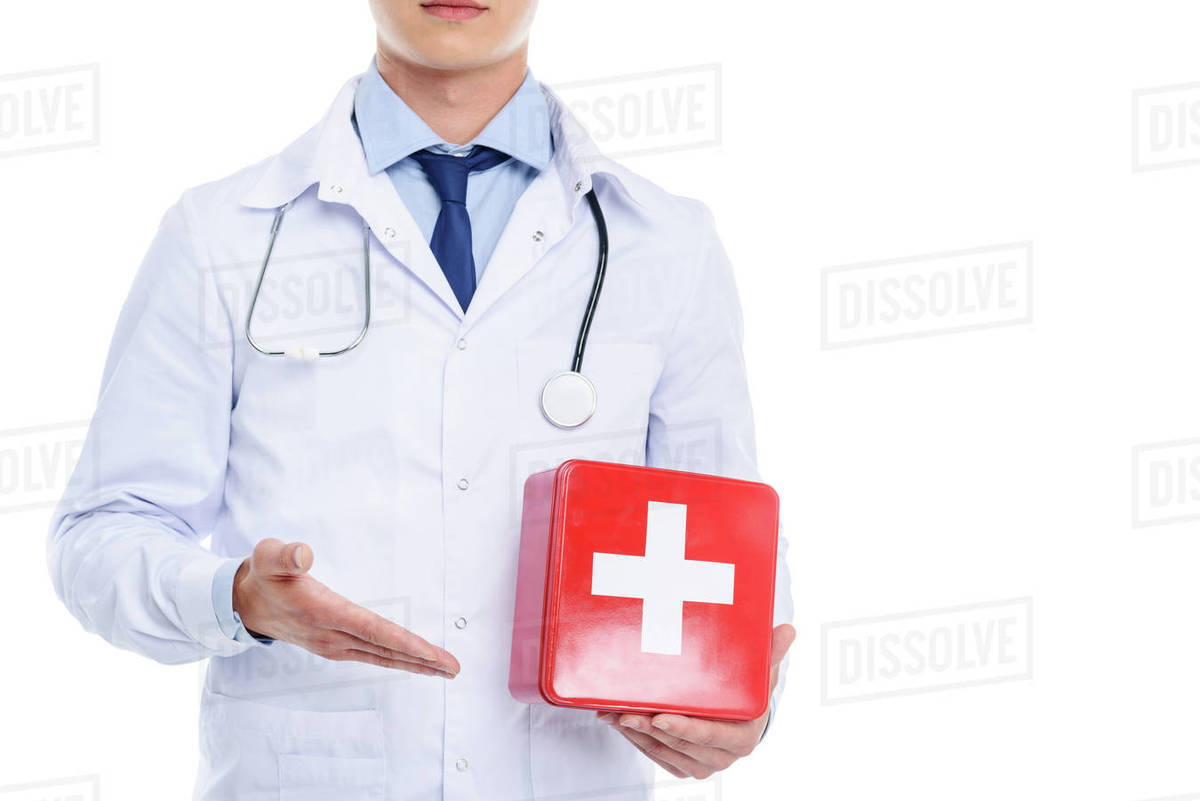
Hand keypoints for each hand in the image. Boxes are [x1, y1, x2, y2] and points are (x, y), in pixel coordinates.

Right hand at [232, 538, 459, 678]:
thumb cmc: (263, 575)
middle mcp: (331, 635)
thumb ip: (285, 554)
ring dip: (414, 664)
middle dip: (421, 659)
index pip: (371, 629)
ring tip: (445, 669)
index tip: (429, 652)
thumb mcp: (267, 557)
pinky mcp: (335, 646)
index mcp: (322, 612)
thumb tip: (304, 553)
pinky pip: (372, 655)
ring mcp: (333, 644)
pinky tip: (414, 663)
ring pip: (381, 656)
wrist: (245, 604)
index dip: (402, 642)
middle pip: (384, 648)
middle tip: (454, 667)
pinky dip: (397, 659)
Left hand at [598, 623, 794, 778]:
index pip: (711, 735)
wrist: (741, 715)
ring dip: (637, 736)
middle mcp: (723, 756)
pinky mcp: (683, 764)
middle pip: (681, 746)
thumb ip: (771, 653)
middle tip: (626, 712)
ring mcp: (702, 763)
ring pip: (664, 753)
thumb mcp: (762, 671)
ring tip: (614, 714)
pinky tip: (618, 721)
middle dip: (651, 730)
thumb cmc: (750, 689)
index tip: (661, 716)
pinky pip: (656, 756)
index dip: (685, 728)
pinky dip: (636, 741)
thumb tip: (788, 630)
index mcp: (743, 737)